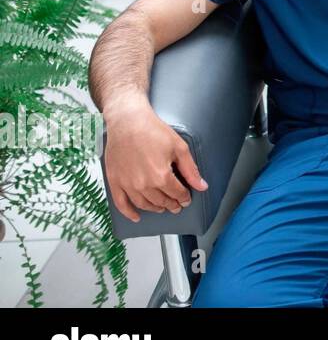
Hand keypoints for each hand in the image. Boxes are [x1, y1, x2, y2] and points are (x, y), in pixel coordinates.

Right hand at [103, 102, 207, 221]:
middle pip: (161, 201)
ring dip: (155, 208)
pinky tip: (137, 217)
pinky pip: (121, 204)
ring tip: (163, 207)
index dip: (184, 197)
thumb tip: (202, 186)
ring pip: (144, 205)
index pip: (177, 194)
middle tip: (176, 205)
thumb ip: (191, 170)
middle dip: (172, 204)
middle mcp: (143, 184)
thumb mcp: (179, 147)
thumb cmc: (153, 130)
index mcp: (161, 176)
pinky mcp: (114, 181)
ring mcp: (127, 185)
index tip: (186, 199)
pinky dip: (129, 213)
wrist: (127, 121)